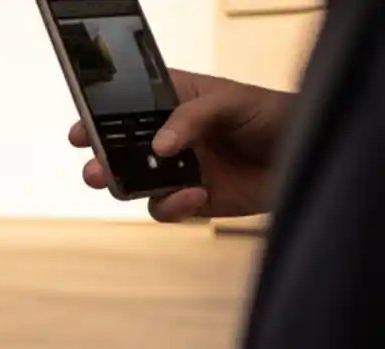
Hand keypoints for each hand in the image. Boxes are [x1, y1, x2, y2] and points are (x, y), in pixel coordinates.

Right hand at [70, 70, 295, 221]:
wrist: (307, 155)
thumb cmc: (272, 114)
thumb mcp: (232, 101)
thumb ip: (192, 117)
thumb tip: (159, 146)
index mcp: (174, 103)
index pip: (128, 108)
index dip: (100, 119)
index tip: (81, 131)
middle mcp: (170, 137)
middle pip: (121, 150)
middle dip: (102, 159)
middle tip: (94, 167)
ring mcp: (178, 170)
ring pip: (134, 182)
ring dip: (124, 185)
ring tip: (122, 185)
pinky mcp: (192, 200)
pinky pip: (165, 208)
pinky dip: (172, 205)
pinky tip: (194, 196)